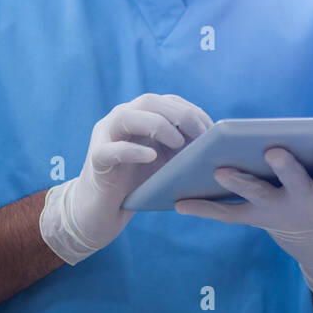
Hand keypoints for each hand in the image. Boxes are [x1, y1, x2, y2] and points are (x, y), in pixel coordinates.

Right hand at [40, 93, 212, 264]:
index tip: (211, 130)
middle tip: (199, 135)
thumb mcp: (166, 161)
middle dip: (179, 114)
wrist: (102, 211)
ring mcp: (104, 136)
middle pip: (148, 101)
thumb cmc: (138, 183)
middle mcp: (120, 119)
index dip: (192, 111)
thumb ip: (184, 147)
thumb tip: (217, 145)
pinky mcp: (95, 159)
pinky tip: (151, 157)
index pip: (168, 101)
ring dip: (157, 126)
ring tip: (177, 144)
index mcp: (139, 116)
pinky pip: (112, 150)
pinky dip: (133, 151)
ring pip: (127, 116)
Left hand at [175, 137, 312, 299]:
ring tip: (218, 171)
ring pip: (257, 196)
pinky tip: (177, 201)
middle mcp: (306, 201)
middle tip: (274, 151)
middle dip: (284, 167)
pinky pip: (228, 216)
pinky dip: (203, 209)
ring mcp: (281, 211)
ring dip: (238, 183)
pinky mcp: (261, 219)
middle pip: (293, 181)